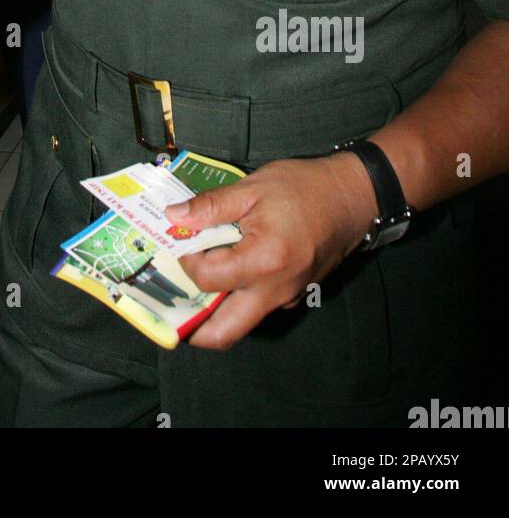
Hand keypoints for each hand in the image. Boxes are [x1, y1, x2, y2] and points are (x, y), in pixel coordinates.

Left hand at [166, 153, 377, 349]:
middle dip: (190, 325)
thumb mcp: (252, 188)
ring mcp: (286, 298)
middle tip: (169, 300)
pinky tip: (224, 269)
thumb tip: (173, 217)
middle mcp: (274, 291)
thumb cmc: (304, 188)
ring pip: (240, 323)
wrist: (351, 197)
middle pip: (223, 333)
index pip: (207, 279)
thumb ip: (211, 206)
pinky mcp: (292, 295)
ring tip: (190, 283)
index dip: (185, 261)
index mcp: (263, 262)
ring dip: (212, 312)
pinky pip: (257, 307)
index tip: (179, 240)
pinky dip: (235, 298)